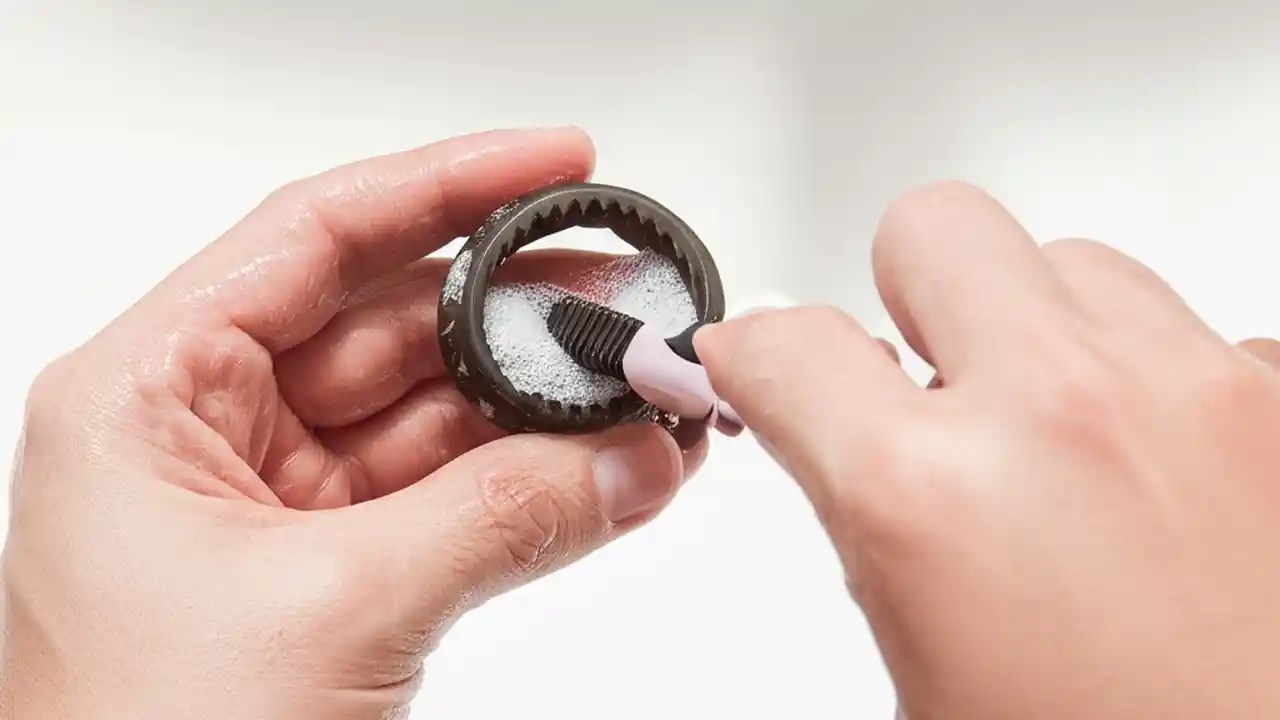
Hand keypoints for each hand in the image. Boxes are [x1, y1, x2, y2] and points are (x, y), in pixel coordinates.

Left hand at [0, 128, 702, 718]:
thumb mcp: (331, 611)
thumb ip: (501, 517)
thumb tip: (629, 456)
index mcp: (149, 397)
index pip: (314, 237)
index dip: (445, 185)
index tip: (555, 165)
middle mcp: (207, 435)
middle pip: (393, 323)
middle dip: (522, 315)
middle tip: (630, 303)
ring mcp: (277, 508)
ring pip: (435, 419)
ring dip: (546, 412)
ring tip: (647, 398)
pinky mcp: (331, 575)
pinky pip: (452, 501)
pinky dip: (536, 489)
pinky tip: (614, 471)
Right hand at [697, 182, 1279, 718]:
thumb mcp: (927, 667)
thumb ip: (873, 527)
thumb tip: (845, 443)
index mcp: (934, 497)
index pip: (786, 346)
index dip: (752, 357)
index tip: (759, 367)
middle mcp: (1068, 410)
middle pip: (936, 228)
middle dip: (907, 296)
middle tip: (923, 378)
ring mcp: (1205, 392)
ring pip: (1075, 264)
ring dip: (1042, 337)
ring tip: (1060, 441)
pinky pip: (1198, 333)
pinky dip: (1160, 385)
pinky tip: (1163, 479)